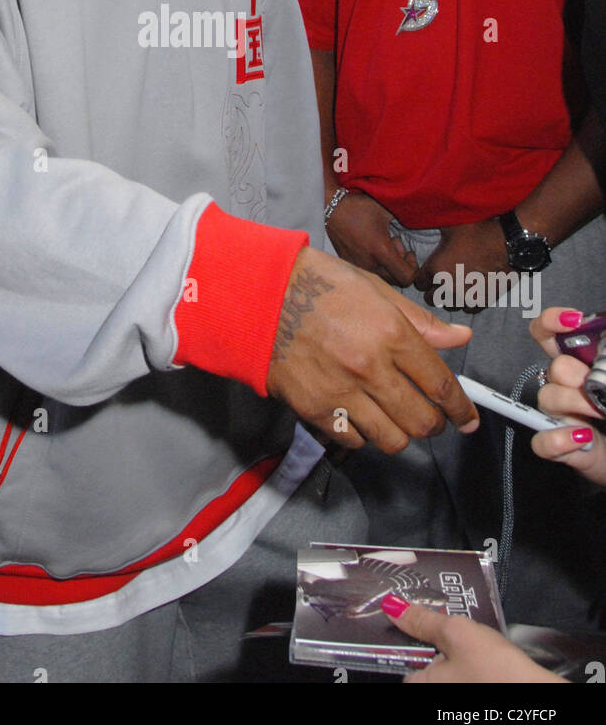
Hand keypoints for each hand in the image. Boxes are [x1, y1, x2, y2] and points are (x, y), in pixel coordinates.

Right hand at [266, 245, 478, 451]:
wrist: (258, 295)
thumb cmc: (316, 284)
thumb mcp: (375, 289)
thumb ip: (419, 321)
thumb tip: (458, 337)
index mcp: (391, 333)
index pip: (441, 384)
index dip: (461, 408)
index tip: (467, 418)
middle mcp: (370, 366)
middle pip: (422, 420)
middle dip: (435, 424)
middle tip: (431, 418)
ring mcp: (342, 391)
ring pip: (392, 440)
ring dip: (400, 434)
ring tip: (395, 419)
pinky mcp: (315, 408)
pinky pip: (353, 440)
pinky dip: (363, 434)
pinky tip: (361, 415)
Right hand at [324, 190, 417, 286]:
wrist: (331, 208)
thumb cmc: (360, 207)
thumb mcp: (387, 210)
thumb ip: (405, 221)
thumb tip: (422, 223)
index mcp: (381, 251)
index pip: (407, 278)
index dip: (413, 267)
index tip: (409, 252)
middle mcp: (370, 264)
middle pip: (396, 281)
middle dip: (401, 266)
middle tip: (395, 246)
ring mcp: (358, 266)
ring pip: (383, 279)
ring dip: (388, 266)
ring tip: (382, 246)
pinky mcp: (349, 265)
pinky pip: (369, 274)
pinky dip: (376, 265)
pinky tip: (371, 249)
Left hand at [381, 596, 565, 683]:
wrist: (537, 693)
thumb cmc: (496, 670)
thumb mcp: (456, 634)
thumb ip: (422, 620)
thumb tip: (393, 606)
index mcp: (424, 687)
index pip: (404, 661)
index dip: (411, 638)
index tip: (417, 617)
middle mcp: (438, 694)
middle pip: (427, 661)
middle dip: (435, 640)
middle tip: (448, 618)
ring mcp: (461, 693)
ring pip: (449, 666)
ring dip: (455, 646)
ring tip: (467, 626)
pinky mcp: (482, 688)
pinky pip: (466, 672)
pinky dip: (470, 657)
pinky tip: (482, 644)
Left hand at [413, 218, 508, 304]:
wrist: (510, 245)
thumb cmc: (480, 232)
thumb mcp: (451, 224)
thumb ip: (432, 225)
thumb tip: (420, 219)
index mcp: (436, 268)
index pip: (418, 282)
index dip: (423, 277)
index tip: (429, 272)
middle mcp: (448, 286)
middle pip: (431, 298)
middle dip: (434, 289)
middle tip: (441, 279)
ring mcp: (465, 297)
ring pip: (449, 306)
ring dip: (450, 298)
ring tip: (455, 286)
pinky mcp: (482, 302)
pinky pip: (468, 309)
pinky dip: (467, 302)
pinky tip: (470, 291)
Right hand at [529, 307, 605, 486]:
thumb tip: (605, 341)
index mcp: (580, 364)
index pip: (547, 335)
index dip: (551, 322)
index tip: (574, 321)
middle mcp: (565, 386)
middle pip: (555, 367)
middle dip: (578, 374)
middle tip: (604, 388)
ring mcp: (560, 417)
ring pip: (547, 398)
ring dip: (575, 403)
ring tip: (602, 414)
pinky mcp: (558, 448)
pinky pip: (541, 442)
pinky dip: (559, 439)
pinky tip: (583, 437)